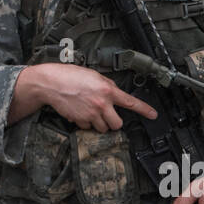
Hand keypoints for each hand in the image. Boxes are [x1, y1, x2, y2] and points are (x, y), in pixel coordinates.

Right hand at [10, 63, 156, 131]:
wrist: (51, 83)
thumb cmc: (70, 76)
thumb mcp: (93, 75)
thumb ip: (106, 85)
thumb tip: (114, 93)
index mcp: (107, 89)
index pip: (131, 102)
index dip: (145, 110)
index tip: (153, 115)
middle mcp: (101, 103)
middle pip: (117, 124)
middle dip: (114, 121)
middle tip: (107, 115)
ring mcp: (91, 114)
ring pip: (103, 128)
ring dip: (99, 123)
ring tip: (90, 111)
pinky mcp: (80, 120)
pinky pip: (88, 128)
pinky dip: (85, 123)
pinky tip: (80, 112)